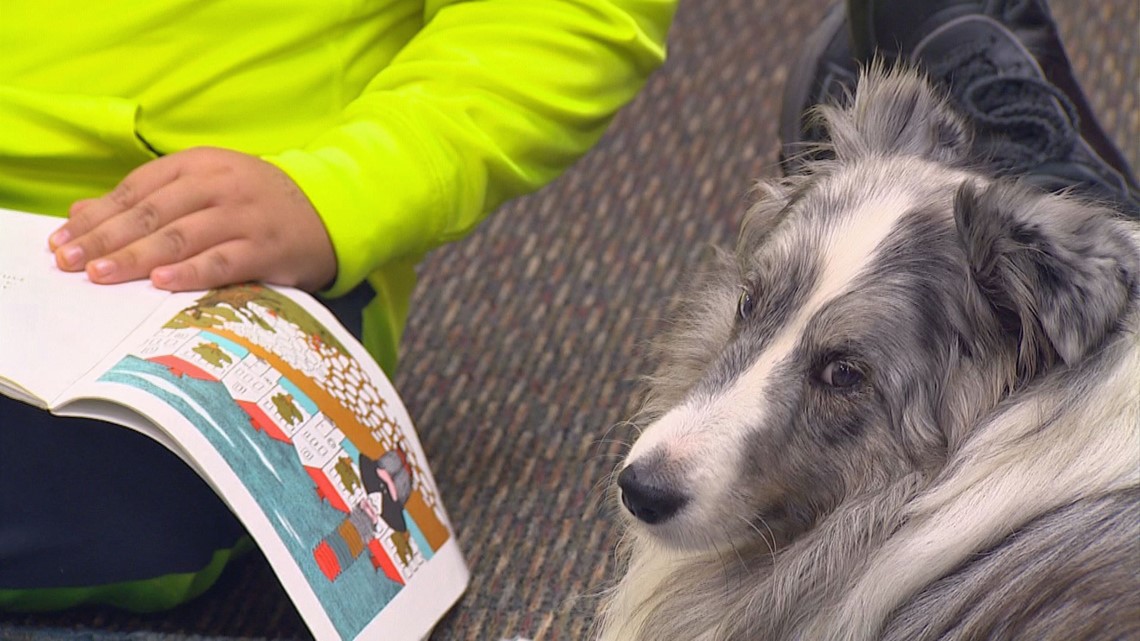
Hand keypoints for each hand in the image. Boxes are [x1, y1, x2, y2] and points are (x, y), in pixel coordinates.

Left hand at [49, 147, 336, 291]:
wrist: (329, 212)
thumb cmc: (256, 204)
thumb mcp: (203, 187)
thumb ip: (147, 198)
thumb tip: (82, 213)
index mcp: (200, 163)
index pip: (137, 189)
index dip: (98, 216)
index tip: (64, 240)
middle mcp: (221, 184)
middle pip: (153, 212)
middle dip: (107, 238)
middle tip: (72, 261)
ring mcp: (245, 216)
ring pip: (182, 236)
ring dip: (139, 256)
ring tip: (104, 274)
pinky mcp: (267, 247)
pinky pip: (223, 260)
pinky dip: (191, 271)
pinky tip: (162, 281)